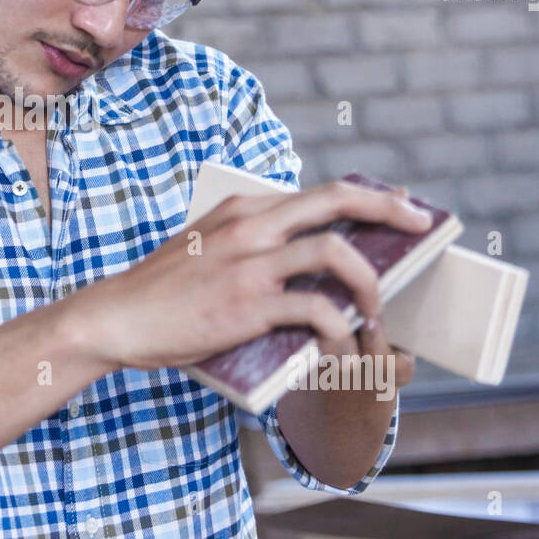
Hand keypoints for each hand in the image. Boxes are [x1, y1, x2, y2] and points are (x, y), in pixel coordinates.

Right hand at [86, 178, 433, 371]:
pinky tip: (341, 346)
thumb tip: (297, 254)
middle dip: (388, 209)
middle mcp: (251, 224)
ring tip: (375, 311)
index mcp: (243, 207)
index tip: (398, 207)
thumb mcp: (205, 246)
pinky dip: (340, 330)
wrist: (117, 317)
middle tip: (421, 227)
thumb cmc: (162, 290)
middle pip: (336, 199)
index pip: (318, 192)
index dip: (366, 196)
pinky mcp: (248, 304)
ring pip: (335, 253)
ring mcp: (250, 262)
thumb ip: (248, 241)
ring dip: (370, 282)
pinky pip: (316, 310)